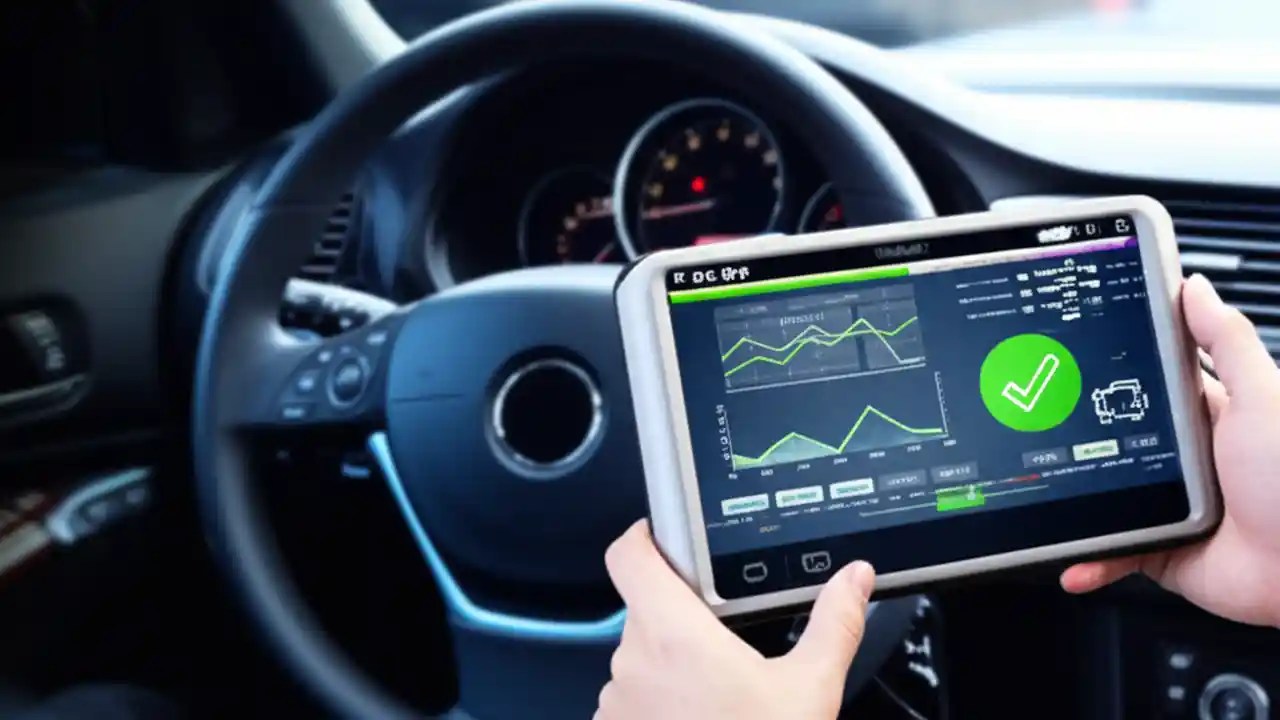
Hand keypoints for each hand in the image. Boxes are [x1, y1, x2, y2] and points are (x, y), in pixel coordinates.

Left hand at [596, 520, 874, 719]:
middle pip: (644, 611)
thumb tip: (854, 580)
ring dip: (669, 667)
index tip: (664, 536)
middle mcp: (631, 662)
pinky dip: (657, 705)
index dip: (643, 537)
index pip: (628, 554)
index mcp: (674, 633)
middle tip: (724, 643)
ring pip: (638, 661)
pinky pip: (629, 703)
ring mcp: (615, 703)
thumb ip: (833, 624)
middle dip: (681, 620)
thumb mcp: (810, 689)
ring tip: (717, 698)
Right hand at [1061, 273, 1279, 626]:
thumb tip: (1194, 287)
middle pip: (1111, 440)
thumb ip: (1227, 342)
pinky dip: (1088, 560)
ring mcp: (1167, 508)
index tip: (1062, 360)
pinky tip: (1072, 560)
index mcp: (1207, 418)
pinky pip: (1112, 553)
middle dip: (1074, 438)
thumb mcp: (1263, 399)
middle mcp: (1182, 462)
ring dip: (1071, 502)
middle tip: (1032, 427)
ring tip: (1038, 492)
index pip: (1145, 386)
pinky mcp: (1160, 551)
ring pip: (1103, 498)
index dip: (1106, 373)